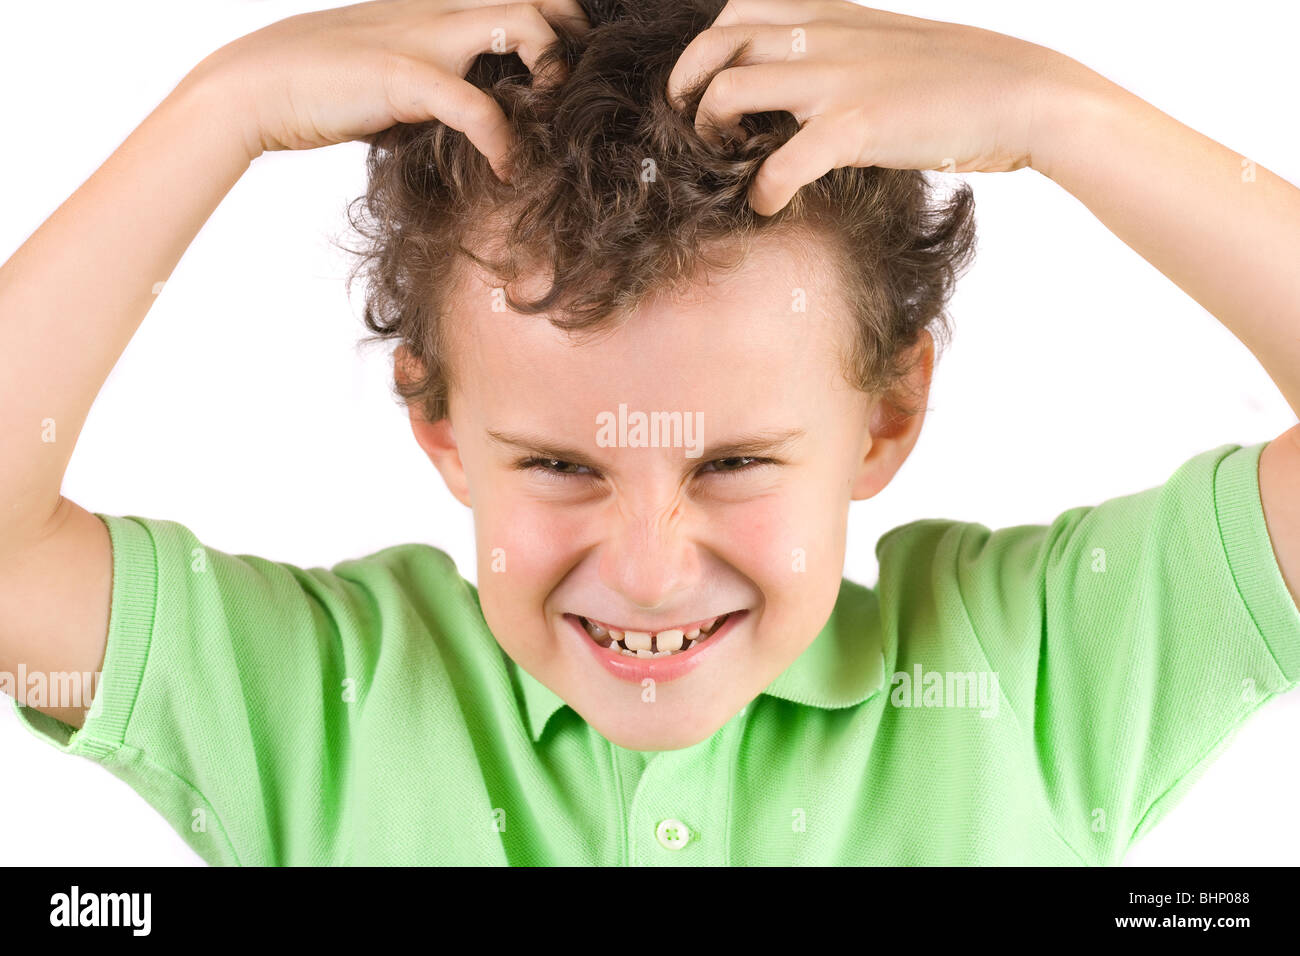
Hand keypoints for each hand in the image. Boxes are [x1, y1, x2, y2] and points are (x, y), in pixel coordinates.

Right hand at [186, 0, 590, 174]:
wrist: (249, 89)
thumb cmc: (314, 91)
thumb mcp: (387, 81)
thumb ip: (430, 90)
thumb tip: (463, 127)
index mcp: (433, 10)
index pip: (514, 0)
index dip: (554, 31)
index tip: (563, 84)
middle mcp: (436, 11)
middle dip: (574, 40)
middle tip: (576, 97)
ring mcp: (423, 37)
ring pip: (522, 24)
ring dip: (554, 74)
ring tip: (553, 127)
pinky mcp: (404, 75)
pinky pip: (476, 104)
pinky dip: (502, 140)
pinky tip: (506, 170)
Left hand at [667, 0, 1085, 214]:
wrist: (1024, 94)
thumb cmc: (960, 78)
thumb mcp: (886, 45)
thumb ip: (839, 52)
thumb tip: (804, 89)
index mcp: (829, 13)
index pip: (735, 10)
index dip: (706, 52)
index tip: (710, 93)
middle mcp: (822, 36)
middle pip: (714, 43)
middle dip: (686, 89)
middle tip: (696, 130)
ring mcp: (836, 79)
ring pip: (728, 92)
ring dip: (712, 133)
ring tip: (730, 163)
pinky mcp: (856, 126)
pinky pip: (780, 163)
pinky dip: (761, 192)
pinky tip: (769, 206)